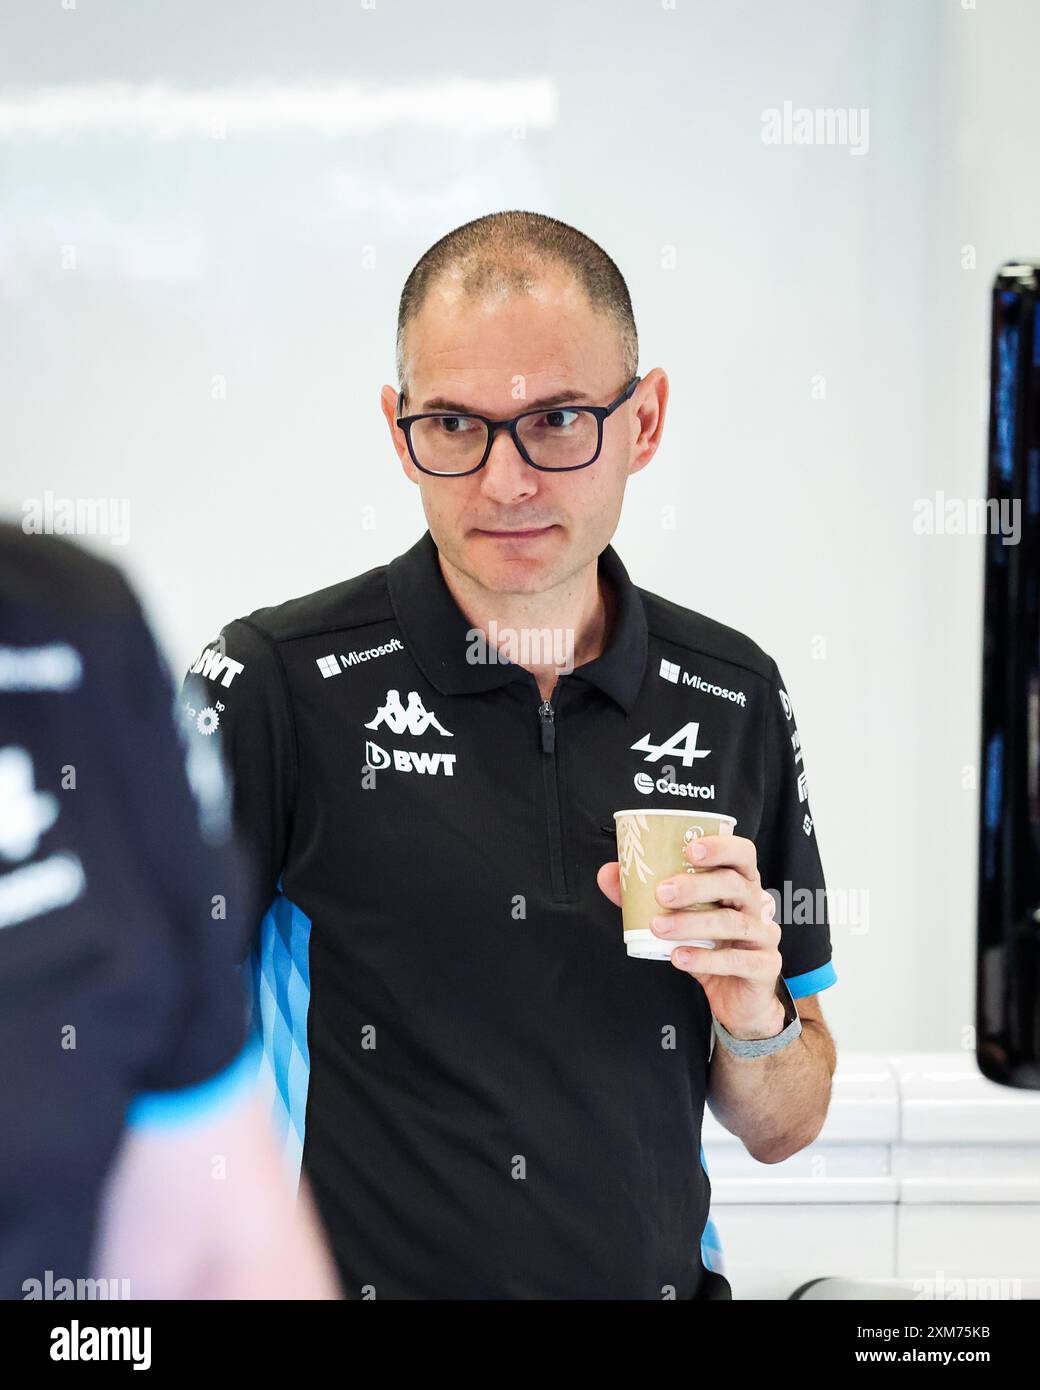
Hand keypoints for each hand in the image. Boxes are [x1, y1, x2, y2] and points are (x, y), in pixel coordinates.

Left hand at [596, 834, 784, 1039]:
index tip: (689, 849)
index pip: (742, 854)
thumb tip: (608, 873)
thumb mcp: (680, 919)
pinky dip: (705, 959)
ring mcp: (764, 936)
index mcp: (740, 884)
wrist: (738, 999)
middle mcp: (757, 905)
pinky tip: (679, 958)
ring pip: (733, 923)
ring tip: (659, 928)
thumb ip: (644, 896)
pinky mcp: (765, 967)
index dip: (721, 846)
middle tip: (661, 893)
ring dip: (692, 923)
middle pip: (734, 885)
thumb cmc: (710, 947)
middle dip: (696, 886)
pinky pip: (736, 960)